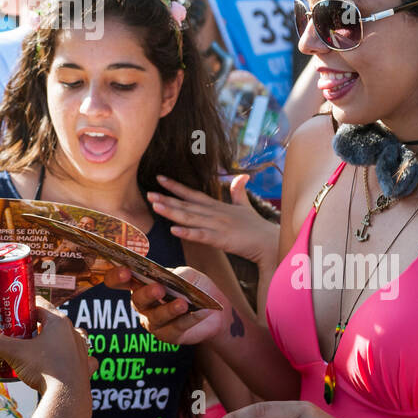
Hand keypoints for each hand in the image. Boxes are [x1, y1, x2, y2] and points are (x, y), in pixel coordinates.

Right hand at [0, 297, 95, 394]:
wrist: (67, 397)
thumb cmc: (44, 369)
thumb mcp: (15, 354)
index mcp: (58, 322)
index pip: (39, 305)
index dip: (23, 307)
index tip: (11, 312)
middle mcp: (73, 332)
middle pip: (52, 321)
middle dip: (36, 326)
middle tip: (19, 333)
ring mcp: (82, 349)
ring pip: (70, 337)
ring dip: (58, 339)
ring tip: (42, 347)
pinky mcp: (85, 367)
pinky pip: (82, 358)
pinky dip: (75, 358)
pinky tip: (67, 363)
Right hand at [102, 265, 228, 345]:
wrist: (213, 311)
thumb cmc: (194, 287)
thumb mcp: (188, 275)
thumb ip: (177, 275)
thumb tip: (170, 280)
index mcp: (141, 283)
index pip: (120, 280)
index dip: (116, 276)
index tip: (124, 272)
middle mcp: (142, 303)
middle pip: (137, 300)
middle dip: (146, 294)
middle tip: (159, 289)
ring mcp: (153, 321)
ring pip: (155, 317)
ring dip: (168, 310)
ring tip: (182, 304)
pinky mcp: (168, 335)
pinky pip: (175, 328)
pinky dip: (187, 320)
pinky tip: (197, 313)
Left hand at [149, 173, 274, 263]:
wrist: (269, 241)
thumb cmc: (257, 226)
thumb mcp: (245, 206)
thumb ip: (239, 191)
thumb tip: (242, 176)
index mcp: (217, 206)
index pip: (192, 194)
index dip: (175, 186)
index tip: (160, 178)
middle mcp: (213, 213)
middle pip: (186, 205)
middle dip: (166, 199)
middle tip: (148, 193)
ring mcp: (216, 225)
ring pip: (190, 217)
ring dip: (171, 211)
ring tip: (155, 206)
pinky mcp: (221, 239)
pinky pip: (201, 235)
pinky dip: (188, 233)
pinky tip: (173, 230)